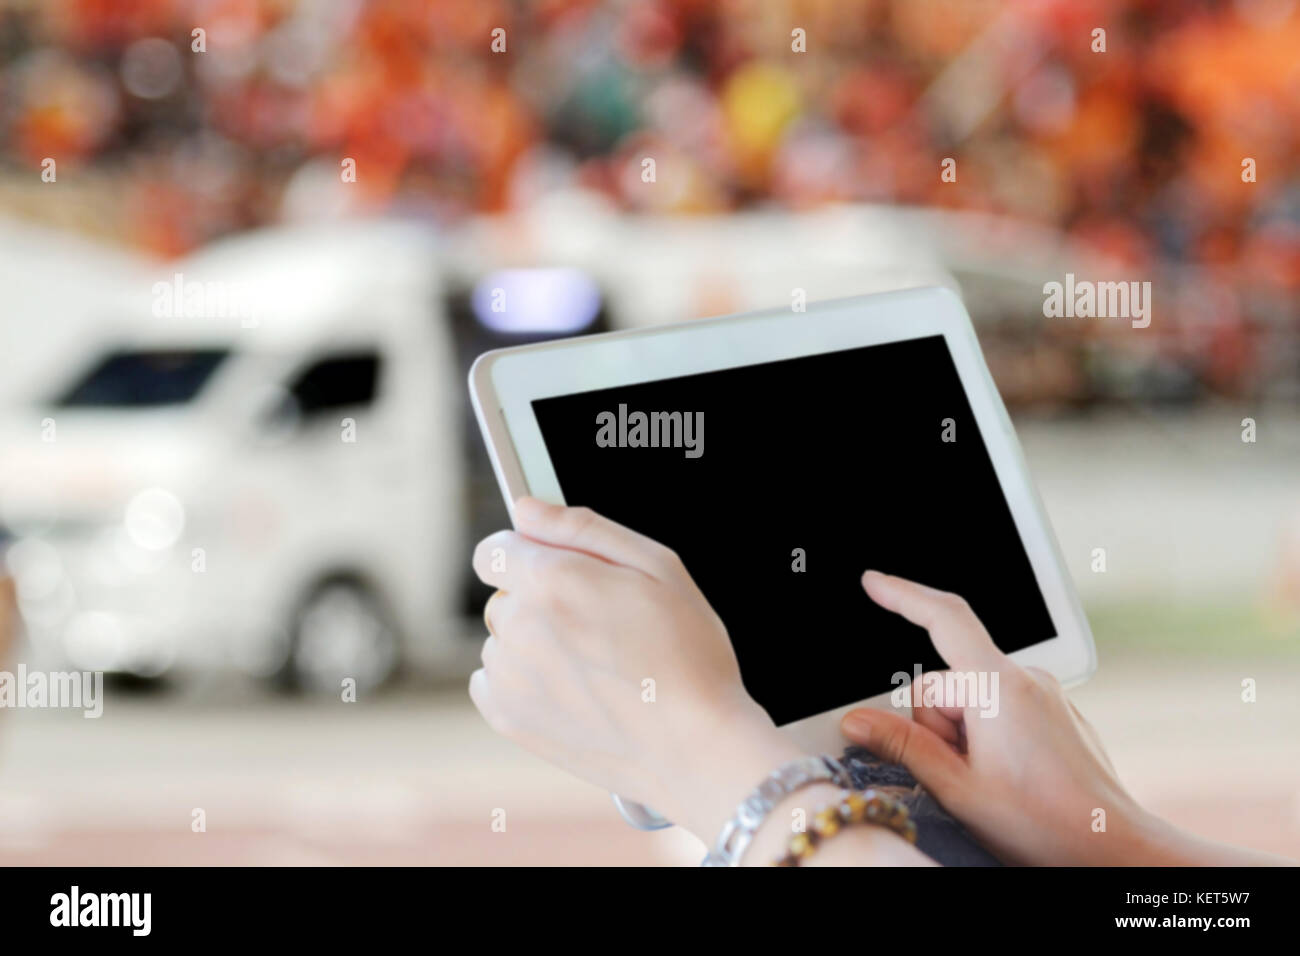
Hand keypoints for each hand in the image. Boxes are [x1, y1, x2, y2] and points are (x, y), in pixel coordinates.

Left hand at [469, 498, 802, 841]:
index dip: (526, 553)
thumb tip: (528, 509)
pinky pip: (494, 681)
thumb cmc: (687, 656)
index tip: (555, 569)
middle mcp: (520, 626)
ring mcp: (509, 676)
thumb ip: (581, 528)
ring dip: (533, 642)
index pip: (493, 549)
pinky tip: (573, 688)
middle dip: (539, 599)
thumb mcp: (657, 566)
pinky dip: (523, 681)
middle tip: (599, 623)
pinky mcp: (508, 718)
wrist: (695, 746)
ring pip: (502, 639)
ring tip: (594, 663)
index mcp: (552, 580)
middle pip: (504, 594)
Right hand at [840, 571, 1289, 865]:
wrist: (1114, 848)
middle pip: (945, 682)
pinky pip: (999, 709)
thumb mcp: (959, 790)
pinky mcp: (1052, 711)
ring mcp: (1043, 693)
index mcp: (998, 686)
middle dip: (937, 727)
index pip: (944, 619)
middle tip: (962, 775)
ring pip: (970, 700)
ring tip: (992, 781)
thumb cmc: (1047, 825)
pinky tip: (1010, 776)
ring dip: (963, 736)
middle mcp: (1025, 678)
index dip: (902, 595)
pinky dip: (988, 737)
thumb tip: (857, 721)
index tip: (873, 582)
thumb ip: (902, 749)